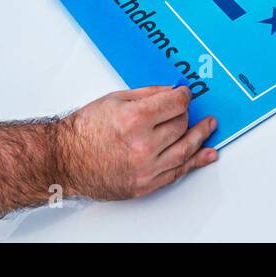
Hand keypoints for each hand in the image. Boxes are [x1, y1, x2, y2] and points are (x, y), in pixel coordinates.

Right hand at [57, 86, 216, 199]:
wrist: (65, 160)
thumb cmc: (85, 130)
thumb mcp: (115, 99)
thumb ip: (148, 94)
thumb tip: (171, 92)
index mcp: (134, 118)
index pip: (175, 103)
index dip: (184, 95)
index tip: (185, 94)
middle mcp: (143, 144)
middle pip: (180, 124)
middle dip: (185, 114)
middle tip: (183, 109)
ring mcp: (145, 167)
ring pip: (185, 148)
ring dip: (200, 136)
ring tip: (209, 127)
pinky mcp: (145, 184)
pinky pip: (177, 172)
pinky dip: (195, 162)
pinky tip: (207, 154)